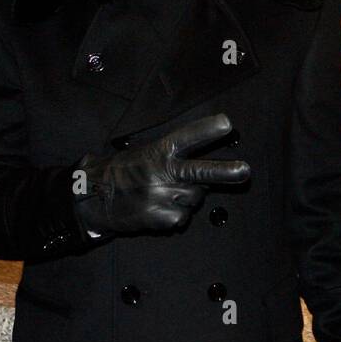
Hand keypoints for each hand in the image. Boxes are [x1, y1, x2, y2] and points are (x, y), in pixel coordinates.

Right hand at [72, 114, 249, 237]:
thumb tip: (211, 162)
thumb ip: (176, 155)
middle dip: (225, 172)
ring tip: (166, 192)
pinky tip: (159, 208)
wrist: (95, 197)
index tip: (226, 123)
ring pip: (194, 198)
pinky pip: (182, 218)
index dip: (207, 130)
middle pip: (199, 172)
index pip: (186, 137)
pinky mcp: (158, 218)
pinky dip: (175, 215)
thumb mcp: (147, 152)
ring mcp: (159, 196)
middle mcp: (161, 173)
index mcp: (159, 151)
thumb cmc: (127, 171)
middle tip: (245, 171)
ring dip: (188, 197)